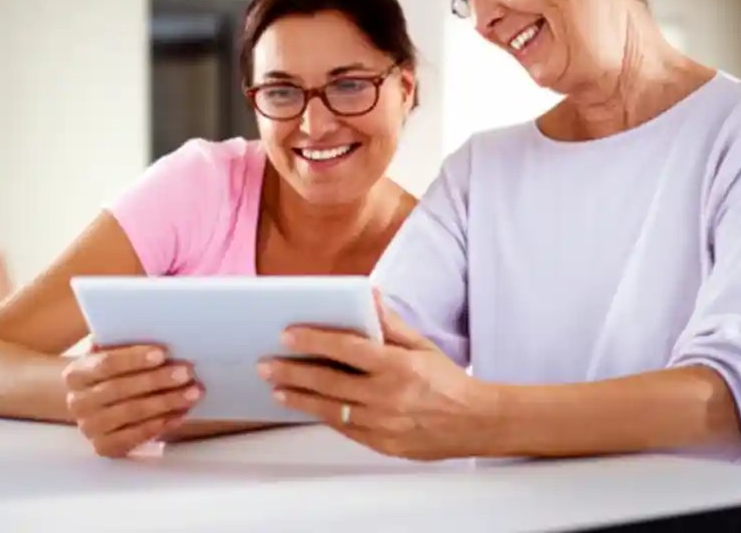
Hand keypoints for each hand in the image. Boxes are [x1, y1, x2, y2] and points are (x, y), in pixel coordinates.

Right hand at [61, 344, 201, 457]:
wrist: (93, 403)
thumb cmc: (111, 372)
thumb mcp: (110, 354)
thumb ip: (123, 344)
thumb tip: (154, 331)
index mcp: (76, 374)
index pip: (105, 364)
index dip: (134, 359)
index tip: (162, 353)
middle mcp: (78, 403)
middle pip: (121, 389)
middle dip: (157, 380)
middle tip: (186, 372)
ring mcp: (89, 427)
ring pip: (132, 413)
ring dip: (166, 402)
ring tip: (193, 392)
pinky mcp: (105, 447)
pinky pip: (136, 437)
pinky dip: (161, 424)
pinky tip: (181, 413)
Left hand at [259, 293, 496, 460]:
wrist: (473, 422)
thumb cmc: (448, 381)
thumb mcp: (422, 346)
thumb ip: (391, 324)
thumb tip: (368, 296)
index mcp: (397, 366)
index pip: (346, 348)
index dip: (313, 340)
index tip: (288, 334)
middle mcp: (386, 395)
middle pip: (328, 381)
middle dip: (292, 371)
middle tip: (267, 365)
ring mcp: (381, 423)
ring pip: (329, 409)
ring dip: (299, 397)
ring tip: (276, 388)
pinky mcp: (380, 444)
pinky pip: (343, 428)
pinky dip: (322, 416)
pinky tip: (306, 406)